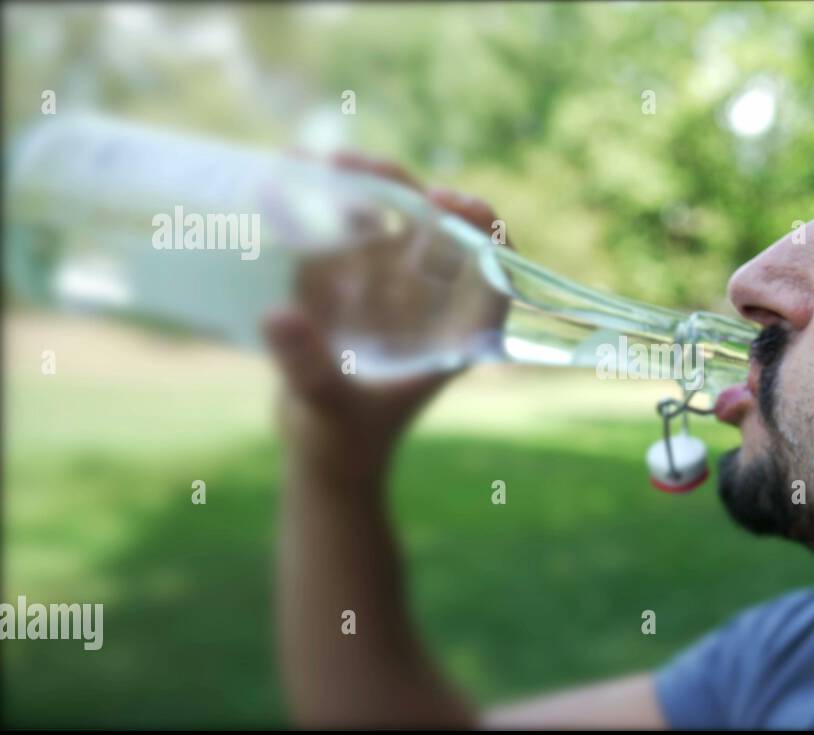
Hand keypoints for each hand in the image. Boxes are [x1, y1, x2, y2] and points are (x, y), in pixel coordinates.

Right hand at [263, 152, 508, 483]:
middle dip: (403, 187)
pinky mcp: (356, 285)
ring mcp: (395, 289)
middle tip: (354, 164)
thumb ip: (308, 367)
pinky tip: (291, 172)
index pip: (493, 267)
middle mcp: (433, 301)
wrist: (322, 452)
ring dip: (362, 185)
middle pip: (437, 228)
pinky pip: (349, 231)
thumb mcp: (328, 406)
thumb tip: (278, 316)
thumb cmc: (343, 441)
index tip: (444, 200)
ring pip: (392, 220)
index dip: (480, 226)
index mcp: (457, 331)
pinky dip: (326, 203)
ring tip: (318, 162)